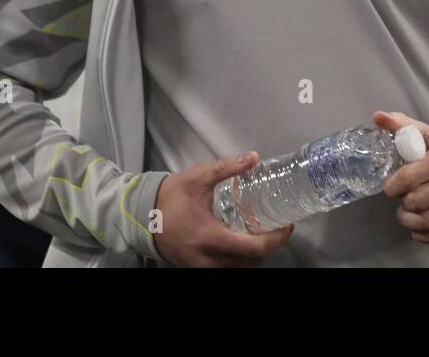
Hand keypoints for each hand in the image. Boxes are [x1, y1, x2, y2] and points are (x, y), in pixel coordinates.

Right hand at [152, 151, 293, 266]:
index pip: (254, 248)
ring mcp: (202, 267)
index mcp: (210, 237)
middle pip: (252, 263)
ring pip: (240, 269)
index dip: (276, 239)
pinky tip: (241, 242)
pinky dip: (239, 259)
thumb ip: (227, 167)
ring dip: (255, 255)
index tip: (286, 226)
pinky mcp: (197, 268)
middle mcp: (208, 259)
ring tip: (262, 234)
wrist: (142, 215)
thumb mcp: (198, 178)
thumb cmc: (170, 197)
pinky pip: (227, 269)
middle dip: (269, 247)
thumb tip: (254, 157)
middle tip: (278, 228)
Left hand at [374, 110, 428, 244]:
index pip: (410, 178)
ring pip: (426, 221)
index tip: (389, 187)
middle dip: (402, 202)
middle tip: (401, 198)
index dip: (393, 186)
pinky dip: (423, 235)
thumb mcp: (427, 135)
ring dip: (408, 220)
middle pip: (417, 201)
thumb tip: (377, 116)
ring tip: (406, 212)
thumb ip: (402, 125)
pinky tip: (417, 227)